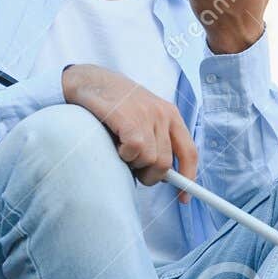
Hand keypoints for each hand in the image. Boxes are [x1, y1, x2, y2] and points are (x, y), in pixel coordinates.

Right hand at [62, 65, 198, 201]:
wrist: (88, 80)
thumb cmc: (114, 103)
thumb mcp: (144, 116)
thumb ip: (157, 139)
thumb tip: (165, 175)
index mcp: (171, 115)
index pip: (190, 152)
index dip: (188, 178)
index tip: (184, 198)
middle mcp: (163, 114)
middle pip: (166, 164)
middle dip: (149, 175)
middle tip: (133, 167)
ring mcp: (147, 115)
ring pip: (150, 160)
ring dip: (133, 163)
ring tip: (121, 148)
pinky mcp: (129, 118)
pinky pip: (135, 151)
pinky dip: (124, 154)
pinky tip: (115, 144)